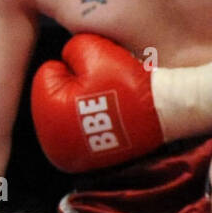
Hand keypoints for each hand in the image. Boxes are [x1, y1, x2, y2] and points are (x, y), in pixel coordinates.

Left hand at [31, 33, 163, 173]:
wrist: (164, 111)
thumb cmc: (127, 82)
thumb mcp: (91, 49)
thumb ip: (68, 50)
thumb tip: (64, 62)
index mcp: (48, 114)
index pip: (48, 74)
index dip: (73, 66)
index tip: (98, 75)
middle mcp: (53, 144)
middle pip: (55, 96)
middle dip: (74, 87)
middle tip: (105, 90)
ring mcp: (70, 158)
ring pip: (68, 113)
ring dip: (83, 105)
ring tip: (110, 104)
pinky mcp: (87, 163)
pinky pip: (82, 130)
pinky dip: (93, 122)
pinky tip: (112, 118)